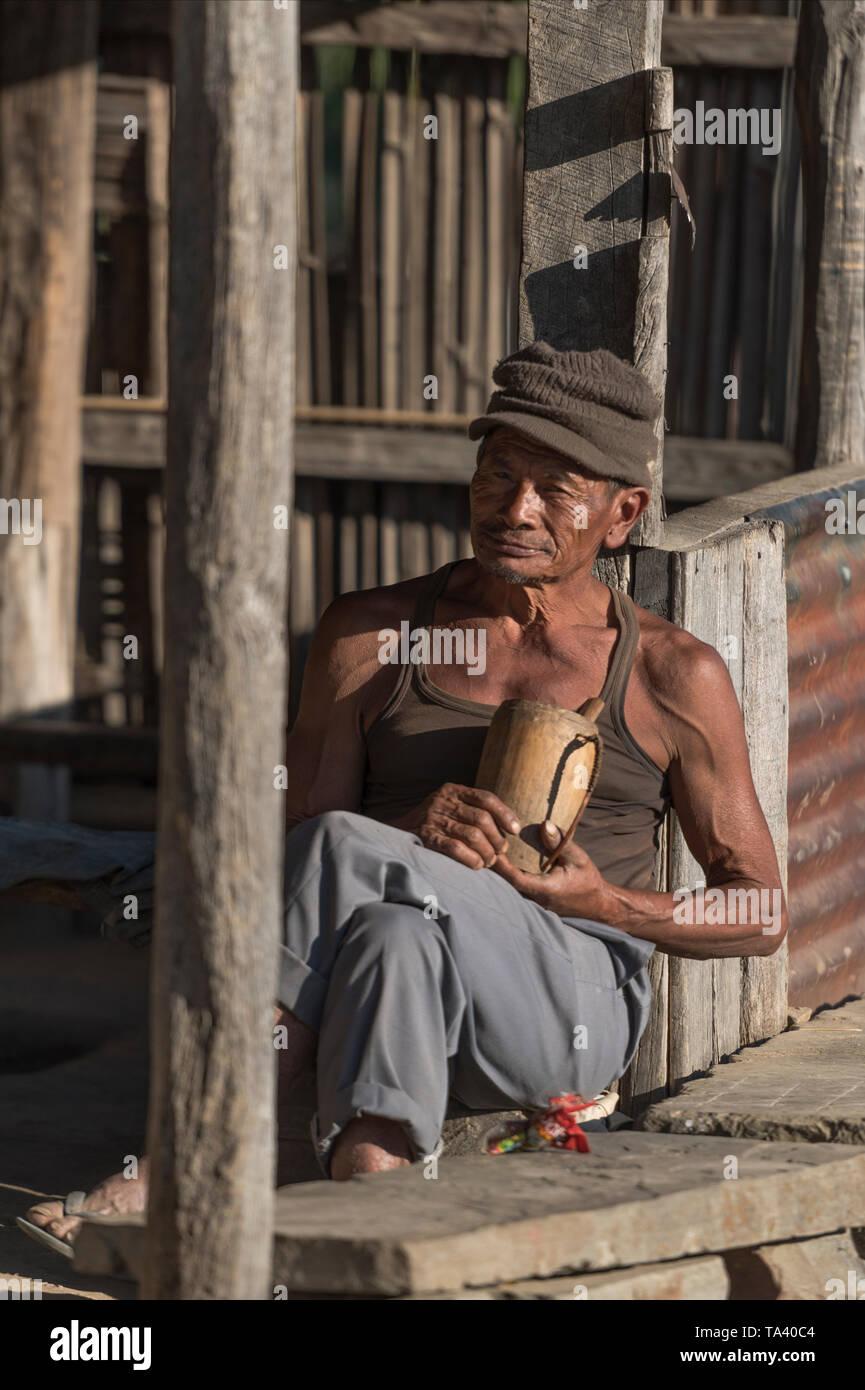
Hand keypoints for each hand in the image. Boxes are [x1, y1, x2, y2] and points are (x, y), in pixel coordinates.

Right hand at [398, 783, 520, 869]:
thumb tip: (508, 827)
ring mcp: (434, 819)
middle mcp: (443, 801)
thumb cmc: (433, 823)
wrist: (396, 833)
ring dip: (487, 852)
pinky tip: (477, 865)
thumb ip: (473, 810)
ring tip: (489, 861)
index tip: (515, 829)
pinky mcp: (427, 838)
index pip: (486, 798)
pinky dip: (471, 859)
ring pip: (473, 835)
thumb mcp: (450, 806)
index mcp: (452, 790)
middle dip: (497, 838)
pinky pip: (456, 849)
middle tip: (500, 852)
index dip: (505, 814)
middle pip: (482, 819)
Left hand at [492, 821, 607, 917]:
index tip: (491, 847)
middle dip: (494, 864)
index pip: (515, 878)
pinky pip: (515, 886)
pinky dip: (508, 873)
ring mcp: (532, 901)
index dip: (501, 864)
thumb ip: (560, 842)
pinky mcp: (533, 899)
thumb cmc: (588, 880)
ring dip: (500, 869)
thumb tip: (545, 824)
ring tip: (490, 848)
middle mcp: (534, 898)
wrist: (596, 904)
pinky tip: (504, 858)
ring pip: (508, 885)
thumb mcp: (579, 858)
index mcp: (545, 889)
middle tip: (484, 843)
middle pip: (506, 882)